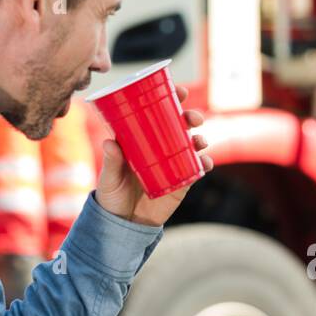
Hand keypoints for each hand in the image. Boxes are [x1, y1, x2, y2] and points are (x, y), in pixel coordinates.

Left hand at [95, 83, 213, 226]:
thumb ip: (111, 162)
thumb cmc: (112, 197)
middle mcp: (159, 147)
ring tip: (200, 140)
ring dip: (200, 138)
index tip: (180, 91)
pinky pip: (198, 169)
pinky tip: (206, 162)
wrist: (124, 224)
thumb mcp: (109, 179)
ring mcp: (173, 163)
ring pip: (192, 144)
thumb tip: (110, 143)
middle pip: (179, 126)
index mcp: (141, 140)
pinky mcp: (182, 181)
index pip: (157, 114)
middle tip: (193, 118)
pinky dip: (205, 164)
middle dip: (190, 117)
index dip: (170, 99)